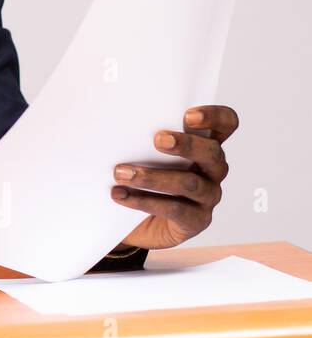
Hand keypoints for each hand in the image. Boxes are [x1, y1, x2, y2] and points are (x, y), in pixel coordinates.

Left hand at [110, 104, 238, 248]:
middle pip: (212, 153)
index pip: (226, 124)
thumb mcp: (142, 152)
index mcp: (205, 144)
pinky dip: (144, 201)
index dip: (215, 117)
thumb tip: (110, 117)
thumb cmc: (140, 177)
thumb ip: (140, 135)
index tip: (188, 115)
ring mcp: (207, 196)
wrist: (134, 222)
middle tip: (158, 139)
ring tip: (120, 172)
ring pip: (189, 183)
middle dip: (186, 144)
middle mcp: (212, 170)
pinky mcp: (195, 221)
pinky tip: (120, 195)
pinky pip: (174, 210)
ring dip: (152, 176)